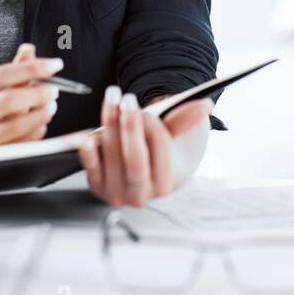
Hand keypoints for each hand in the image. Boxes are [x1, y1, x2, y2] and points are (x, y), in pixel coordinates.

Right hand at [0, 43, 61, 152]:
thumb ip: (15, 69)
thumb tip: (28, 49)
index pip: (2, 75)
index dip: (31, 68)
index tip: (55, 65)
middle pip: (7, 100)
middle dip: (37, 93)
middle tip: (54, 90)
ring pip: (15, 126)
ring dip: (40, 114)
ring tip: (51, 106)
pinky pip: (21, 144)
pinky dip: (37, 132)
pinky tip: (42, 123)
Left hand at [77, 86, 212, 206]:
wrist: (136, 177)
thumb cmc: (154, 155)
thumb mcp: (171, 140)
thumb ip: (184, 120)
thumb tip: (204, 105)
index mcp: (165, 184)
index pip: (160, 151)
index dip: (153, 127)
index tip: (148, 110)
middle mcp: (141, 194)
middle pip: (135, 158)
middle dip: (131, 126)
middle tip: (128, 100)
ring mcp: (116, 193)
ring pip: (112, 157)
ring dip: (110, 125)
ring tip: (112, 101)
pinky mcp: (95, 187)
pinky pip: (90, 168)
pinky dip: (89, 152)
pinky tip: (89, 136)